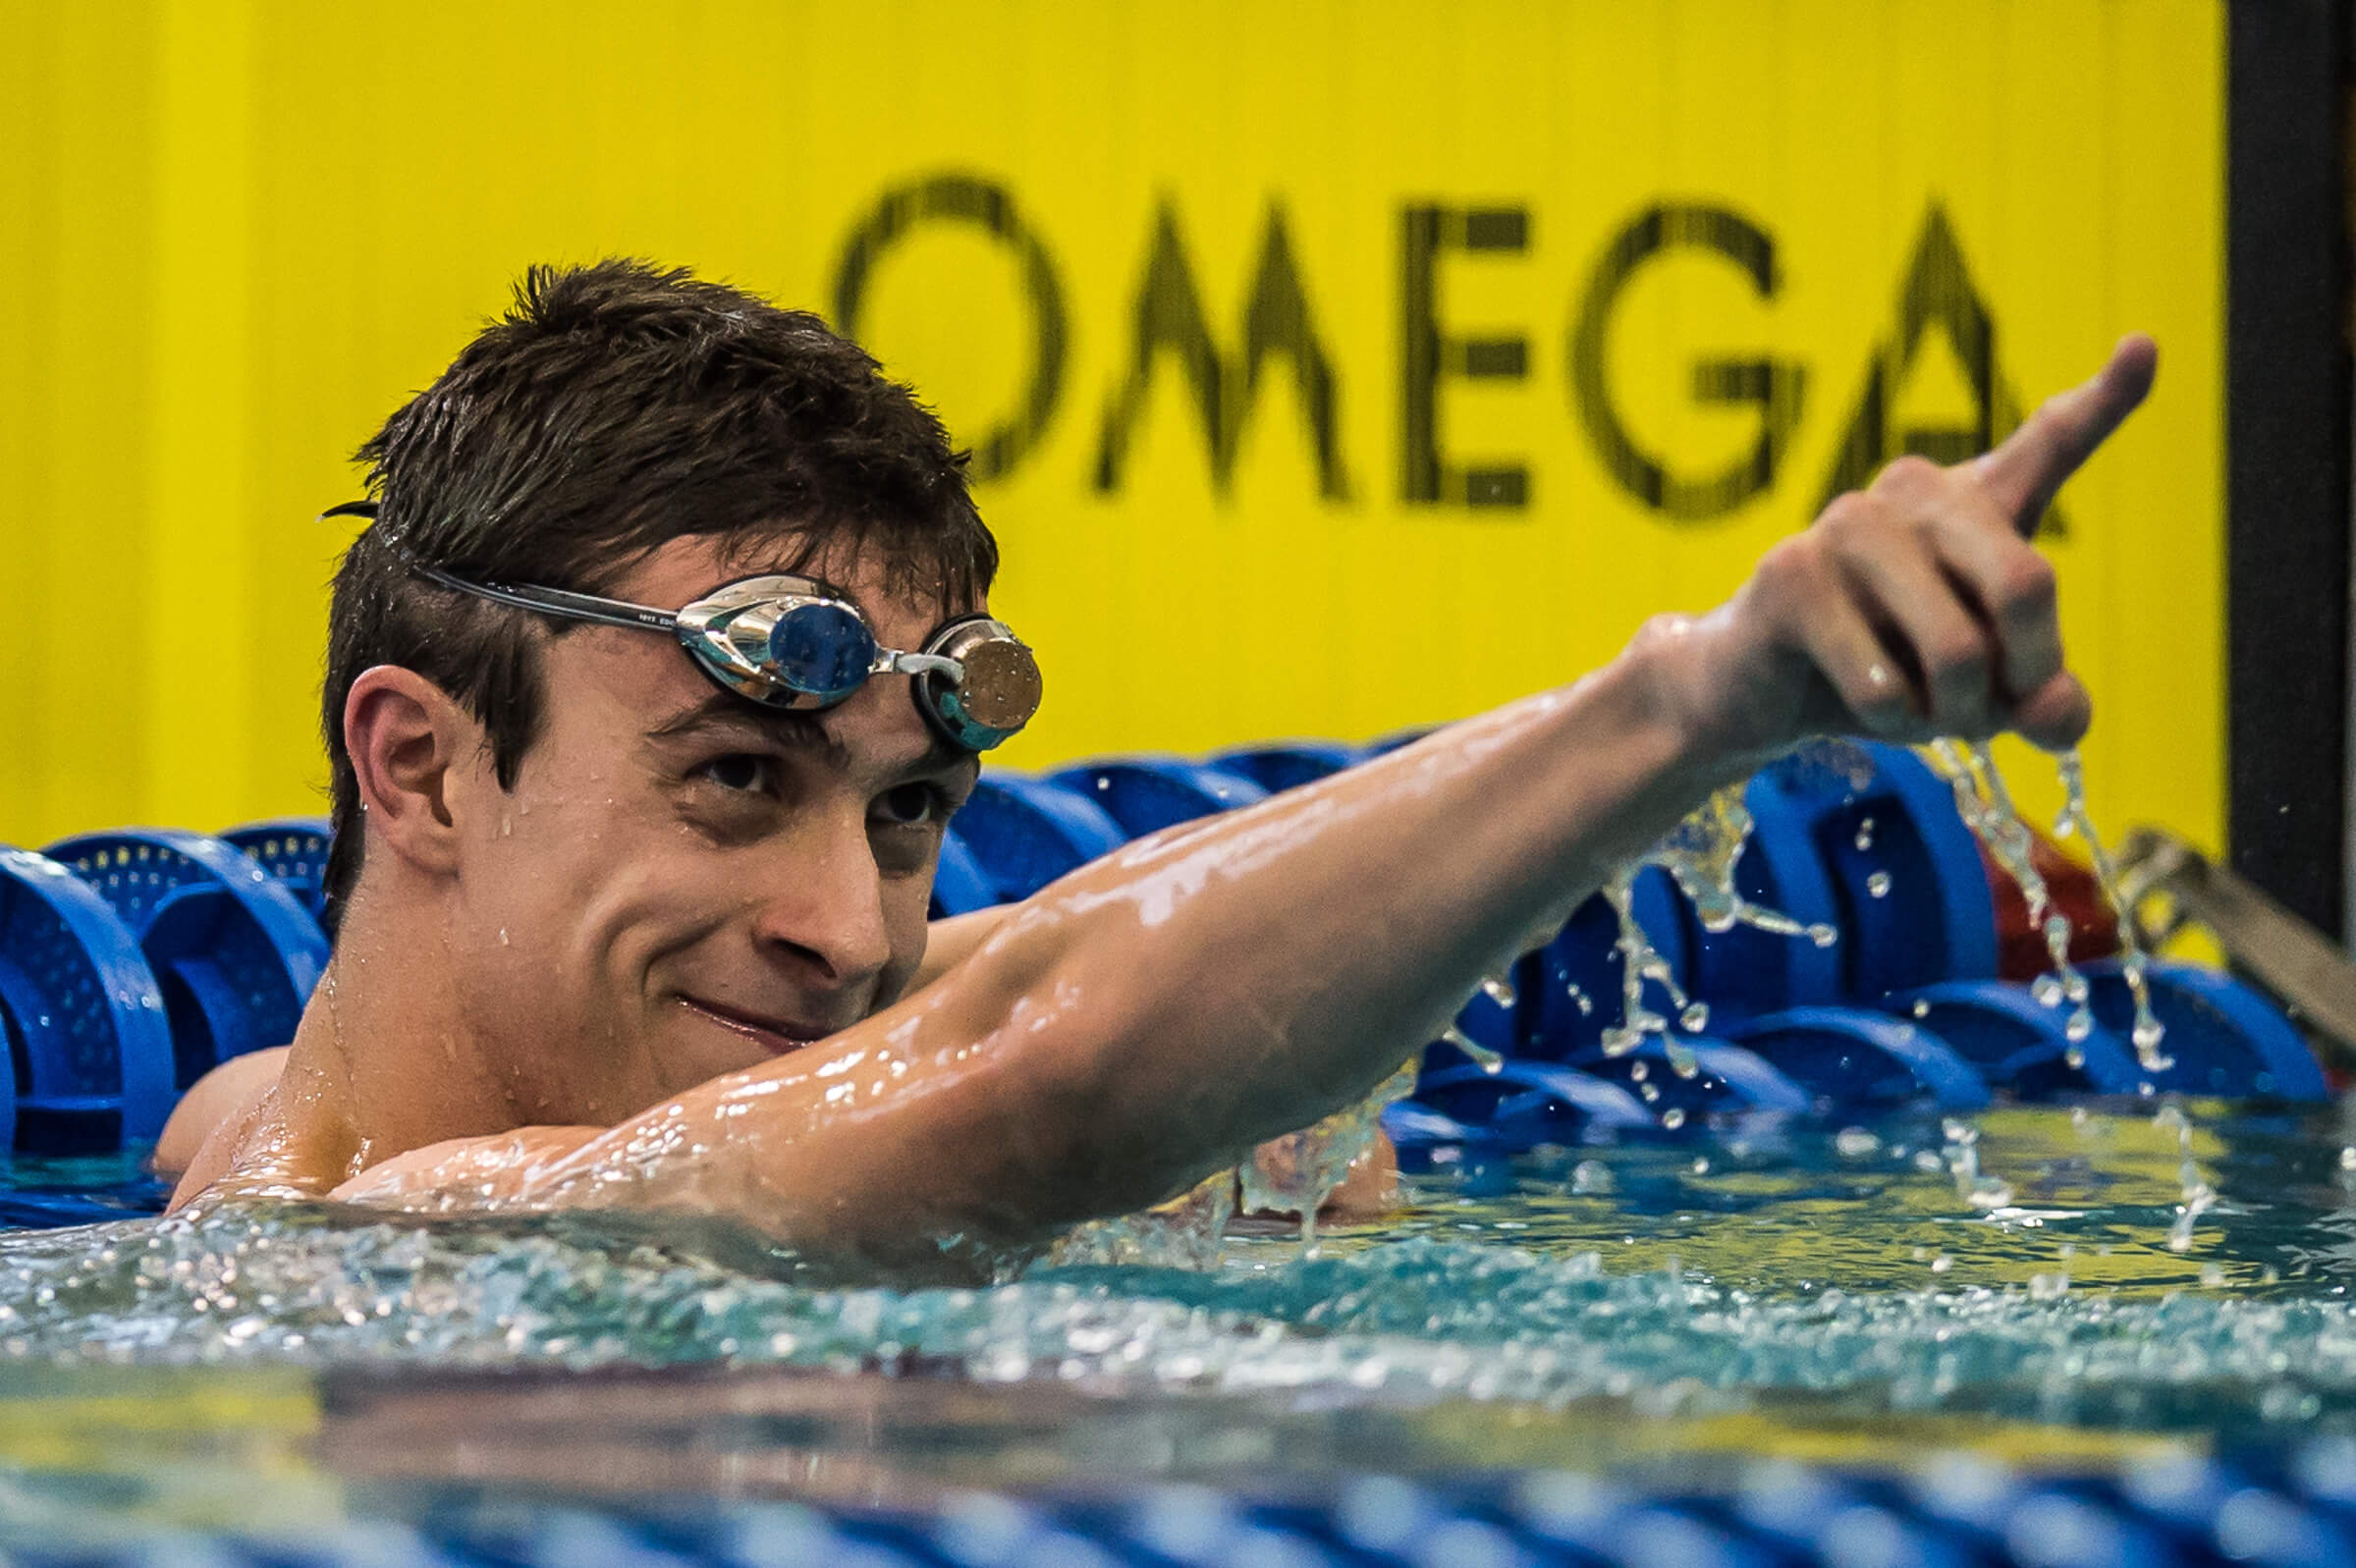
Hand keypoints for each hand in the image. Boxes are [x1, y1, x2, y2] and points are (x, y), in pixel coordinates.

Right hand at [1642, 335, 2157, 762]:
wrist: (1754, 690)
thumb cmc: (1881, 670)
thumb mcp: (1983, 690)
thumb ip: (2041, 697)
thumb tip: (2060, 717)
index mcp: (1973, 501)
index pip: (2048, 442)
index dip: (2105, 398)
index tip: (2144, 347)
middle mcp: (1915, 492)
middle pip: (2026, 584)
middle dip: (2027, 676)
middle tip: (1996, 719)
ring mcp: (1849, 525)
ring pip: (1958, 649)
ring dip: (1952, 714)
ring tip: (1921, 717)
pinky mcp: (1792, 576)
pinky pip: (1885, 684)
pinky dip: (1892, 722)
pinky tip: (1860, 704)